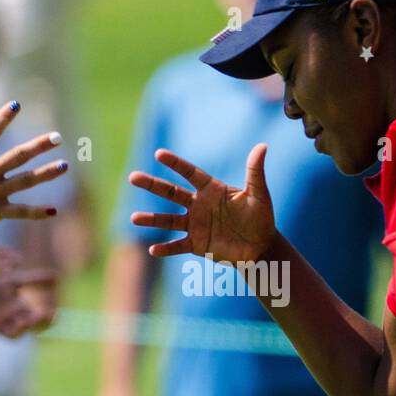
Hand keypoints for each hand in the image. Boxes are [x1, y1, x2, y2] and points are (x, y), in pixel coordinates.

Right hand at [0, 103, 67, 234]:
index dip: (3, 117)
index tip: (17, 104)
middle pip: (19, 155)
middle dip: (39, 145)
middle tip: (58, 137)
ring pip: (26, 180)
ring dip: (46, 173)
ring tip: (64, 165)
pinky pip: (21, 211)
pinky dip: (38, 212)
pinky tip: (54, 210)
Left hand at [0, 270, 57, 337]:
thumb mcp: (13, 281)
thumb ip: (33, 280)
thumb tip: (56, 276)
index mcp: (23, 312)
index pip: (41, 320)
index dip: (49, 320)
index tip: (55, 314)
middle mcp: (12, 322)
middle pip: (28, 328)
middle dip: (34, 324)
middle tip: (38, 316)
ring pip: (10, 333)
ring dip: (16, 327)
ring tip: (20, 320)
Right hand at [129, 144, 276, 262]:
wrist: (260, 247)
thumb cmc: (261, 218)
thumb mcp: (259, 195)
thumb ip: (255, 172)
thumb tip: (263, 146)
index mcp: (211, 189)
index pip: (190, 173)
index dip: (176, 164)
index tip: (159, 154)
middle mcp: (198, 205)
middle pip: (171, 192)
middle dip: (152, 185)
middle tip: (132, 177)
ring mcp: (195, 224)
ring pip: (168, 220)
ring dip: (152, 219)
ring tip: (134, 218)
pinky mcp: (196, 244)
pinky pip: (177, 245)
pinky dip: (166, 248)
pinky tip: (153, 249)